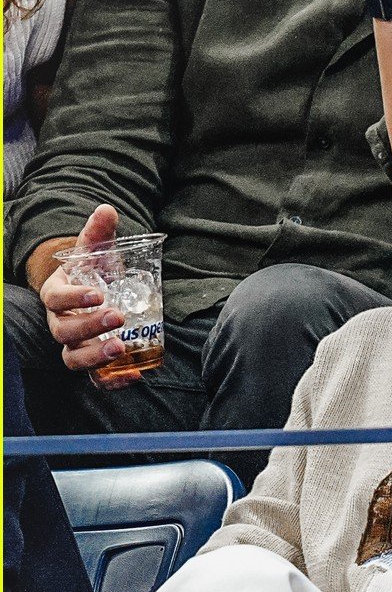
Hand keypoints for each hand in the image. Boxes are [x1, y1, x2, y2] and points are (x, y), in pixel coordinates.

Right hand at [39, 205, 141, 388]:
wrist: (99, 293)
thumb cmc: (95, 273)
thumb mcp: (98, 252)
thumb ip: (100, 233)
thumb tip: (107, 210)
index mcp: (58, 294)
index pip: (56, 298)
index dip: (74, 298)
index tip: (99, 294)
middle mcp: (61, 323)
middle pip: (64, 332)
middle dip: (89, 326)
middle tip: (117, 317)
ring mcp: (75, 345)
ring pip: (73, 358)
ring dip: (95, 356)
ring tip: (121, 349)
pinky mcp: (94, 362)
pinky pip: (96, 378)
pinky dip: (113, 381)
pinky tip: (136, 375)